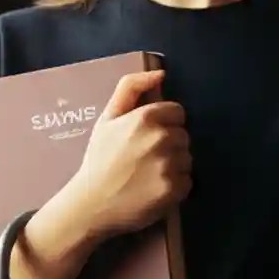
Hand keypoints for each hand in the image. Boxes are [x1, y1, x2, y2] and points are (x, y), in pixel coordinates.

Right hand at [69, 70, 191, 241]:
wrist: (91, 204)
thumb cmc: (99, 159)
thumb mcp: (107, 118)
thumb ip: (130, 88)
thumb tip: (160, 74)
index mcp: (145, 117)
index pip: (176, 112)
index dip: (163, 124)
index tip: (146, 138)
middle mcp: (161, 138)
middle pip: (183, 136)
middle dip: (169, 145)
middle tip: (144, 159)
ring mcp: (169, 165)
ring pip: (187, 159)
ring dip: (173, 166)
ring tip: (148, 176)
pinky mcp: (175, 190)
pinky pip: (187, 181)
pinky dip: (175, 187)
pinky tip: (154, 189)